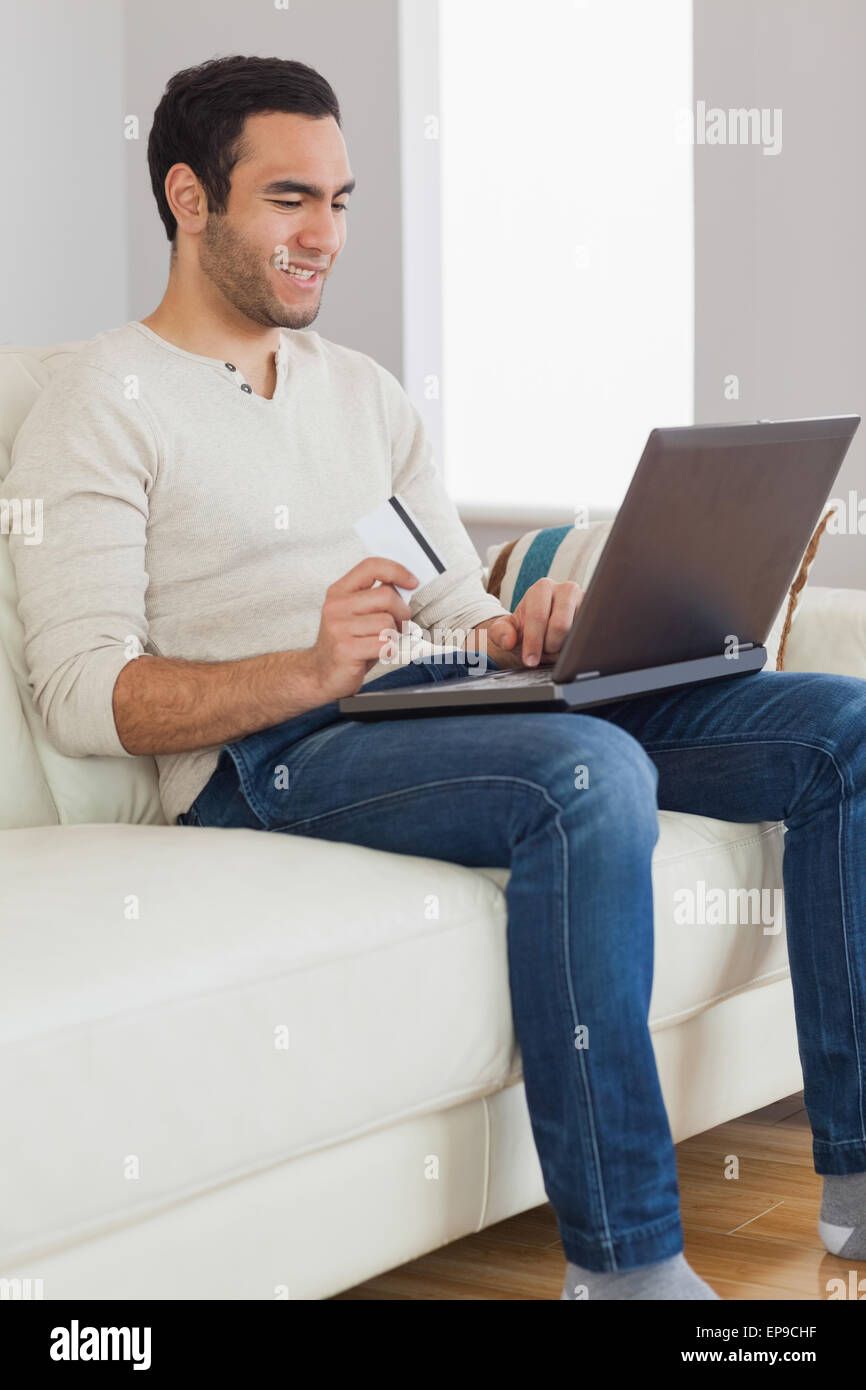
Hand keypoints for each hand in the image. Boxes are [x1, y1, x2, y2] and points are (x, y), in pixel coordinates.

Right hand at [309, 557, 417, 700]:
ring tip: (383, 642)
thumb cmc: (346, 644)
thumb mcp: (357, 615)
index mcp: (339, 592)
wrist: (320, 674)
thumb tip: (405, 588)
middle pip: (386, 596)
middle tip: (399, 626)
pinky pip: (384, 644)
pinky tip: (378, 654)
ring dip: (394, 635)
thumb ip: (376, 599)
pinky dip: (389, 651)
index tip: (412, 582)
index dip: (397, 571)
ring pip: (387, 622)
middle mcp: (336, 606)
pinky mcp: (346, 649)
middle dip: (402, 613)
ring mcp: (339, 628)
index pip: (371, 567)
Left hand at [485, 579, 583, 666]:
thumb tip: (508, 640)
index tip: (530, 661)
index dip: (533, 642)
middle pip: (561, 625)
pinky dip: (579, 648)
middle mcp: (566, 589)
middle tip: (545, 653)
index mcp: (542, 588)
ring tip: (556, 649)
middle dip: (550, 645)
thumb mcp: (507, 630)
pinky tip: (570, 650)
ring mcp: (586, 601)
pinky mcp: (597, 615)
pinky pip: (591, 636)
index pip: (538, 616)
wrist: (543, 630)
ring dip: (565, 647)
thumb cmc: (525, 629)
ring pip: (578, 632)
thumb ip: (499, 633)